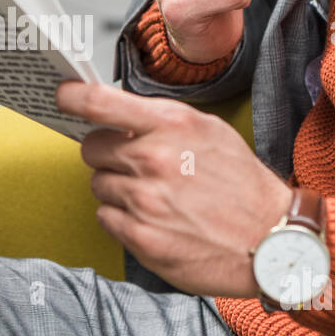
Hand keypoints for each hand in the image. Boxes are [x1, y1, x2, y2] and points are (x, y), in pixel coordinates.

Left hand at [56, 80, 292, 297]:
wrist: (272, 239)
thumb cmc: (242, 184)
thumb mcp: (209, 131)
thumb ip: (161, 120)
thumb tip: (117, 113)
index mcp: (172, 125)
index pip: (99, 103)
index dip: (72, 97)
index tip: (63, 96)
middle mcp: (154, 160)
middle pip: (91, 147)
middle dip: (107, 154)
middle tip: (135, 164)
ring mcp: (145, 201)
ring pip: (98, 184)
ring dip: (118, 189)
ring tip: (155, 196)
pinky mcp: (141, 237)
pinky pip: (105, 218)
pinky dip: (123, 219)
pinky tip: (154, 219)